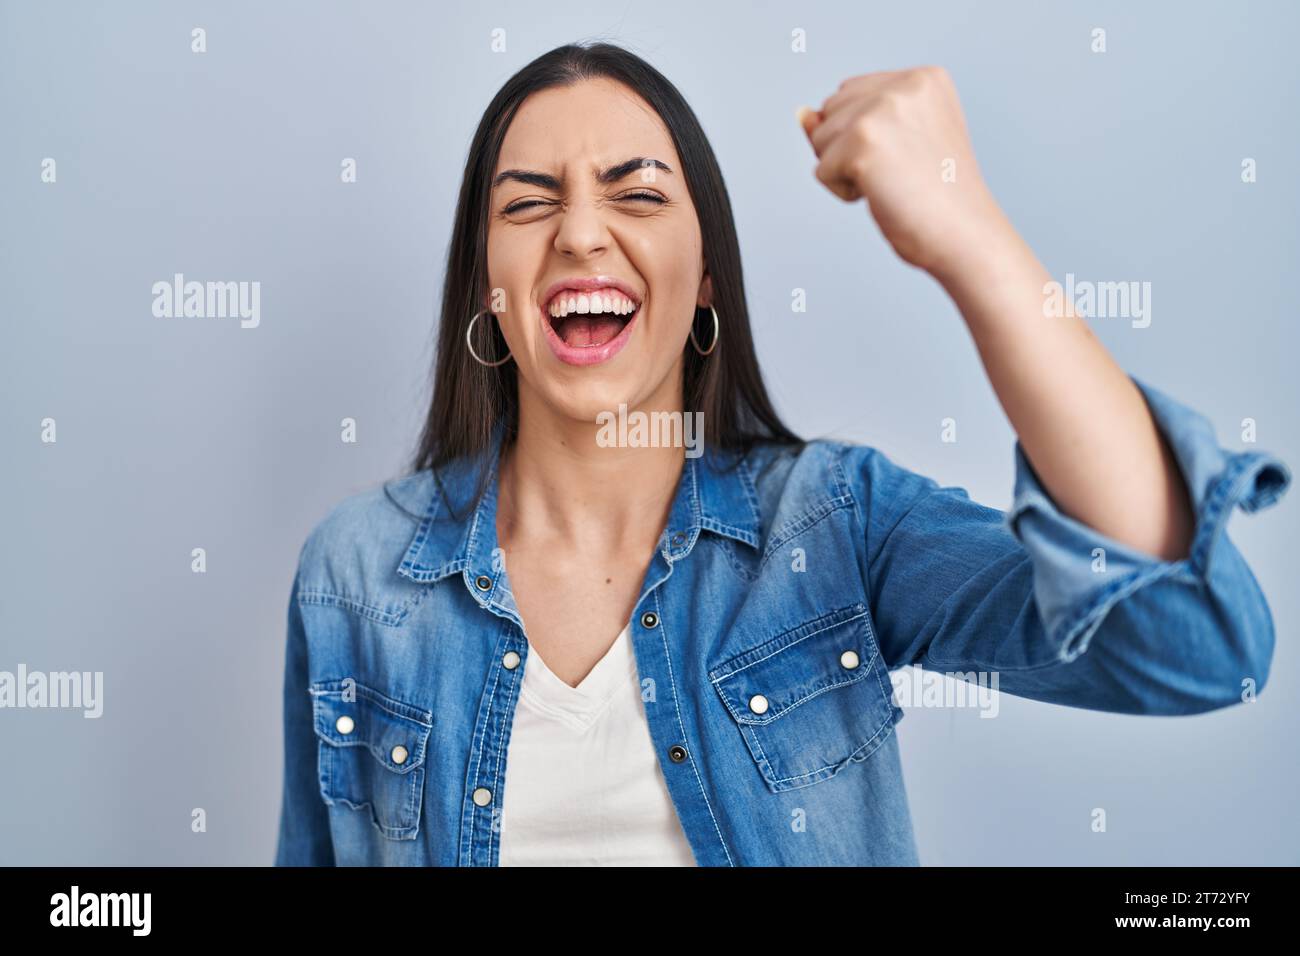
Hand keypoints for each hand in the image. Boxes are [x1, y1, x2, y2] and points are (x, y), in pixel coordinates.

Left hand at [799, 67, 1008, 282]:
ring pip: (821, 139)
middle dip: (849, 149)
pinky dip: (844, 192)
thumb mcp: (896, 145)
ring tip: (894, 184)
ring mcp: (884, 110)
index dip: (864, 137)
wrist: (966, 236)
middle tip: (900, 175)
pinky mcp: (863, 141)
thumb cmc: (936, 199)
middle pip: (831, 111)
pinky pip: (822, 170)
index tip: (909, 159)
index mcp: (924, 78)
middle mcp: (906, 84)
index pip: (851, 94)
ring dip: (846, 171)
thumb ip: (850, 121)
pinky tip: (884, 196)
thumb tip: (802, 114)